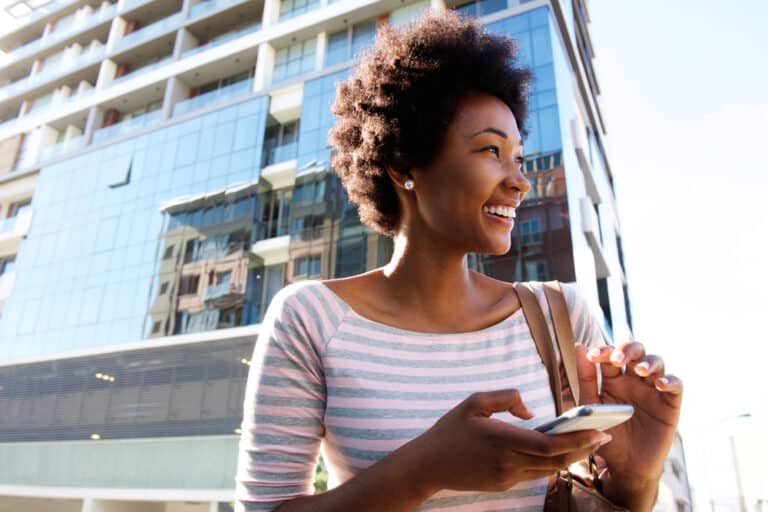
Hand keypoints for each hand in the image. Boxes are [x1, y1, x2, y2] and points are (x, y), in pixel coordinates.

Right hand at [413, 389, 612, 492]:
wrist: (428, 465)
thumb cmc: (450, 429)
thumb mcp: (474, 402)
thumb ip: (506, 398)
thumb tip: (530, 411)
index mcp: (502, 440)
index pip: (549, 445)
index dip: (577, 440)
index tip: (598, 431)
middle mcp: (508, 463)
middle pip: (556, 461)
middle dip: (583, 450)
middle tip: (604, 437)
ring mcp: (506, 477)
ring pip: (548, 470)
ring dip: (570, 458)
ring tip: (588, 443)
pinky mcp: (503, 485)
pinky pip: (533, 473)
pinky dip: (550, 463)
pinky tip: (560, 452)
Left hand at [576, 342, 682, 494]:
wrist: (625, 465)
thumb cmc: (607, 435)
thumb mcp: (592, 406)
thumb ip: (586, 378)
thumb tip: (579, 347)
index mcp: (613, 379)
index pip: (611, 355)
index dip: (603, 350)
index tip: (592, 356)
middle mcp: (634, 380)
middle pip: (636, 351)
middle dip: (627, 349)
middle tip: (616, 359)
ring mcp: (652, 390)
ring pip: (657, 362)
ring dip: (649, 362)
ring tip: (640, 370)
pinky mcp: (669, 404)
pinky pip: (676, 386)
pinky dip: (670, 380)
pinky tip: (659, 384)